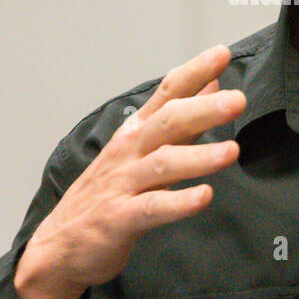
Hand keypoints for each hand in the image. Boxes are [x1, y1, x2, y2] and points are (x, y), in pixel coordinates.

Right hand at [14, 44, 244, 298]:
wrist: (61, 245)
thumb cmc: (109, 191)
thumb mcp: (142, 147)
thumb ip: (181, 118)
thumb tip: (213, 84)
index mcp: (136, 131)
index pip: (167, 93)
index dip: (194, 71)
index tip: (221, 53)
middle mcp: (130, 151)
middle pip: (168, 123)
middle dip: (203, 110)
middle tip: (237, 101)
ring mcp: (123, 183)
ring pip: (163, 164)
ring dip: (198, 157)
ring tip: (232, 151)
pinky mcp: (120, 218)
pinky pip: (152, 208)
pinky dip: (178, 203)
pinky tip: (204, 197)